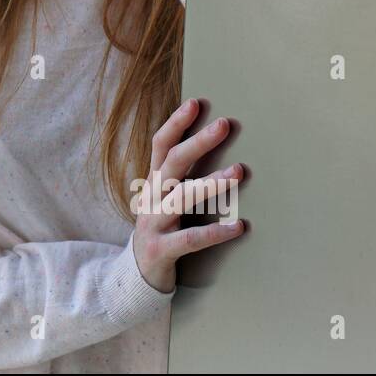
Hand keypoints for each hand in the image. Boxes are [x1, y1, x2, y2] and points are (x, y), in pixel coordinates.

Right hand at [131, 98, 245, 292]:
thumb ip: (179, 173)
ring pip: (181, 198)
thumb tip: (209, 139)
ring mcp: (155, 223)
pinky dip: (215, 233)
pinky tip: (238, 226)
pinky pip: (190, 240)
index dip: (176, 123)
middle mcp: (152, 197)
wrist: (136, 273)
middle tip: (224, 125)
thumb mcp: (164, 196)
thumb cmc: (160, 227)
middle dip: (198, 142)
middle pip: (173, 163)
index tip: (196, 103)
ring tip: (239, 171)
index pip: (160, 145)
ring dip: (211, 183)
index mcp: (154, 182)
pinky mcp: (162, 249)